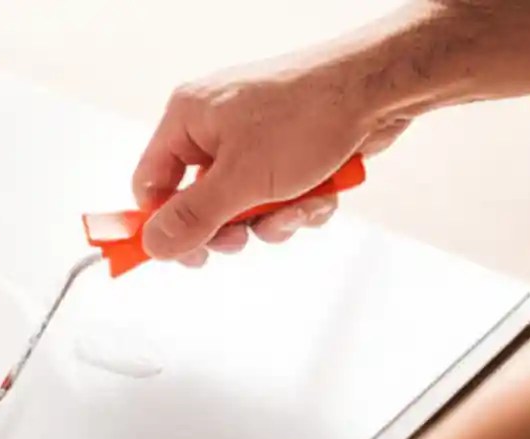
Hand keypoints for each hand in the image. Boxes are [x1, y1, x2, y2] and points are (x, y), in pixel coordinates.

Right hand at [134, 59, 408, 266]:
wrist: (379, 90)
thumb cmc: (306, 118)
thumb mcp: (241, 179)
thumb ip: (192, 218)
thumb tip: (153, 247)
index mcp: (187, 119)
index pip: (150, 183)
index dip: (162, 224)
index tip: (183, 256)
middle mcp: (213, 127)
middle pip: (198, 202)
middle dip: (230, 226)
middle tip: (244, 238)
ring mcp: (251, 139)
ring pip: (243, 206)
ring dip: (272, 219)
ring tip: (297, 208)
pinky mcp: (285, 150)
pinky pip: (276, 196)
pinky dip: (297, 205)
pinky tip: (320, 195)